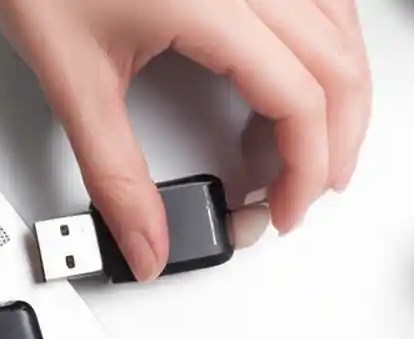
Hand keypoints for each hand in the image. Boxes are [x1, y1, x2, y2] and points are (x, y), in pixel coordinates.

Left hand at [0, 0, 371, 279]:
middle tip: (305, 193)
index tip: (283, 210)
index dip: (306, 170)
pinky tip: (307, 72)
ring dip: (342, 92)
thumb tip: (145, 240)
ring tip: (317, 143)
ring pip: (342, 25)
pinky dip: (328, 43)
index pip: (300, 99)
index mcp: (209, 1)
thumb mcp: (70, 79)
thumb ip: (114, 173)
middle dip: (336, 144)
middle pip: (338, 67)